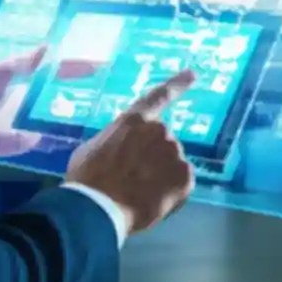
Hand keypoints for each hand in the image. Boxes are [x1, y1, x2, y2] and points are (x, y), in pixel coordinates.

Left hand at [0, 46, 101, 156]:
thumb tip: (48, 47)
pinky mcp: (21, 144)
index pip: (57, 72)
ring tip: (103, 121)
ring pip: (59, 121)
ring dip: (77, 122)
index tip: (101, 67)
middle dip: (84, 97)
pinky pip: (46, 143)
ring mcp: (28, 124)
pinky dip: (61, 143)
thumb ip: (23, 63)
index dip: (77, 68)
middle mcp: (30, 102)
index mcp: (25, 82)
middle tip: (110, 97)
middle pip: (62, 98)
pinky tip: (80, 144)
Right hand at [65, 70, 196, 235]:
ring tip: (138, 194)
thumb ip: (115, 141)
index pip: (159, 97)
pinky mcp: (186, 177)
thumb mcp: (92, 149)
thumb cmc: (87, 179)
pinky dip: (171, 193)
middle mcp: (160, 131)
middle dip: (152, 158)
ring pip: (171, 165)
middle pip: (162, 143)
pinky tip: (151, 201)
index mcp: (134, 121)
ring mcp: (175, 153)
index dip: (178, 84)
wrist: (99, 209)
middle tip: (132, 179)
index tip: (194, 73)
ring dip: (160, 176)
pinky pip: (181, 184)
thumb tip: (121, 147)